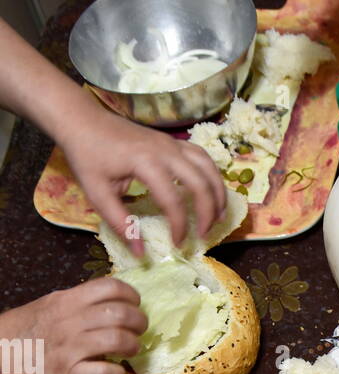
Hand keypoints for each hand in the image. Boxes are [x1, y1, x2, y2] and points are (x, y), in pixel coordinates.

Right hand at [0, 278, 145, 373]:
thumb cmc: (25, 331)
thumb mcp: (49, 306)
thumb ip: (77, 304)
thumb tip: (109, 303)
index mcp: (67, 300)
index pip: (110, 287)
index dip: (131, 295)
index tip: (135, 305)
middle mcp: (71, 321)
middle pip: (121, 314)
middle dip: (139, 322)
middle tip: (139, 330)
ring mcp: (71, 348)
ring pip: (118, 340)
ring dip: (132, 346)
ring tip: (131, 350)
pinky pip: (104, 372)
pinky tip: (117, 373)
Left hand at [59, 105, 226, 255]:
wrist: (83, 121)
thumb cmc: (87, 156)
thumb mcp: (97, 193)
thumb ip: (121, 223)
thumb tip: (141, 252)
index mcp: (146, 163)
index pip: (173, 200)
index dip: (179, 226)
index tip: (177, 244)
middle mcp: (165, 150)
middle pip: (200, 182)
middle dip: (208, 212)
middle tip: (204, 235)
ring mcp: (172, 143)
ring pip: (208, 167)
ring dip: (218, 193)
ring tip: (219, 216)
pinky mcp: (173, 142)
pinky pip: (202, 157)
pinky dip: (211, 176)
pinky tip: (210, 192)